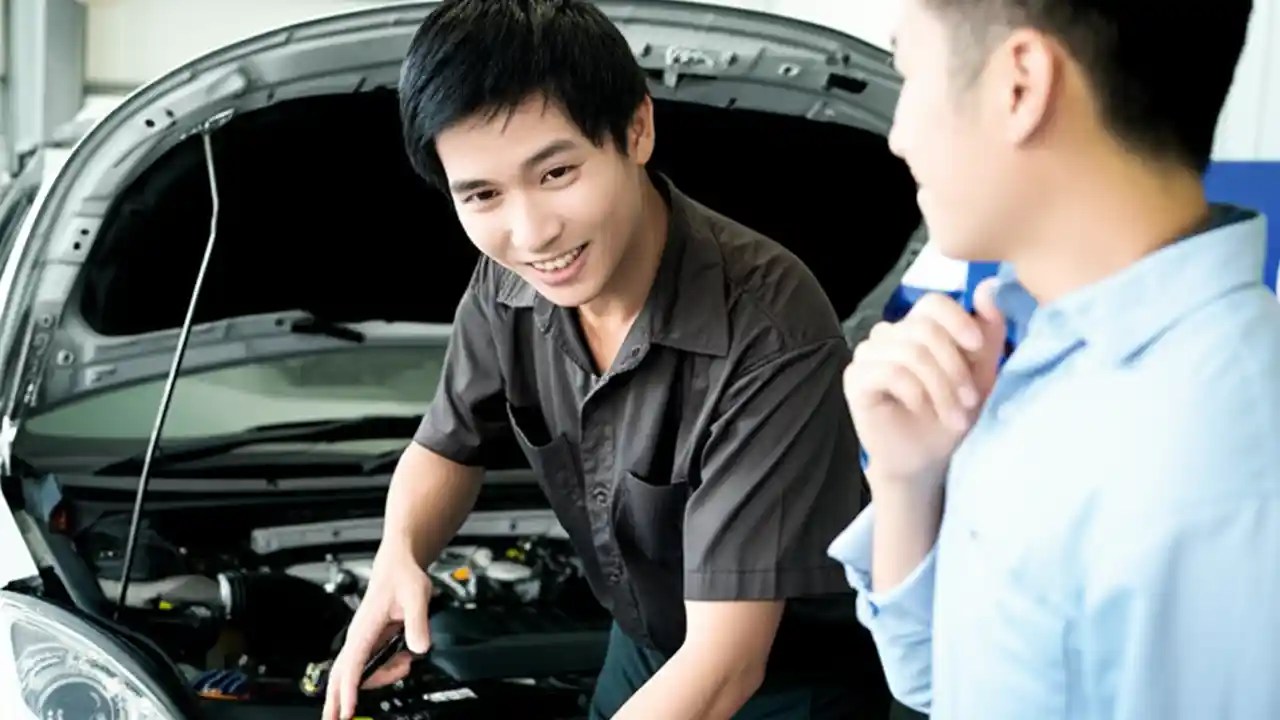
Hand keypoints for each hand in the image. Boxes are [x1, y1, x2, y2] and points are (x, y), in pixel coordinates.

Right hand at [321, 545, 432, 719]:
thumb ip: (418, 622)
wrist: (398, 566)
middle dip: (336, 701)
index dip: (350, 689)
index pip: (353, 664)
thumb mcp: (417, 596)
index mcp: (364, 627)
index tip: (348, 710)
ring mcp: (363, 641)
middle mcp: (358, 637)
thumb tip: (419, 647)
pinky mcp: (370, 642)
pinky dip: (383, 674)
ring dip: (378, 681)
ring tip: (404, 668)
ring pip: (356, 674)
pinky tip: (402, 665)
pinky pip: (368, 667)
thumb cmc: (403, 577)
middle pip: (341, 675)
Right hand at [844, 279, 1005, 483]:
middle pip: (924, 329)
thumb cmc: (952, 417)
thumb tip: (988, 288)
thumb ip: (987, 332)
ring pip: (910, 352)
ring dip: (940, 387)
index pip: (933, 302)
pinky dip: (915, 392)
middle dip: (954, 368)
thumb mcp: (981, 373)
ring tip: (954, 416)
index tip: (977, 347)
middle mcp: (889, 335)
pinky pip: (889, 371)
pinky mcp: (855, 379)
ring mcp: (868, 355)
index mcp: (918, 328)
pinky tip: (922, 410)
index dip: (958, 320)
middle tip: (971, 401)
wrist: (927, 461)